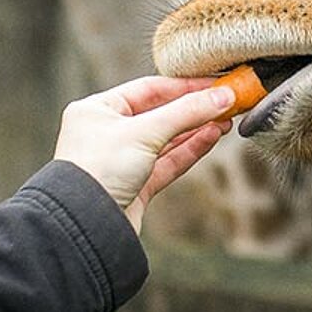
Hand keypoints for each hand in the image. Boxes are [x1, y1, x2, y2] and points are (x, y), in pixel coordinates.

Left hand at [53, 76, 233, 233]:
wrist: (85, 227)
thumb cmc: (98, 170)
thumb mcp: (145, 132)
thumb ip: (186, 112)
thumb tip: (223, 96)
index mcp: (97, 109)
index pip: (149, 89)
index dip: (184, 86)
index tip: (216, 84)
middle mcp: (107, 132)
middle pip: (160, 113)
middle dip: (194, 109)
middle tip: (226, 102)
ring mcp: (122, 161)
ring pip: (167, 139)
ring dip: (196, 129)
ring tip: (226, 119)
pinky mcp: (135, 186)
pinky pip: (167, 162)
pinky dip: (190, 149)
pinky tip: (212, 136)